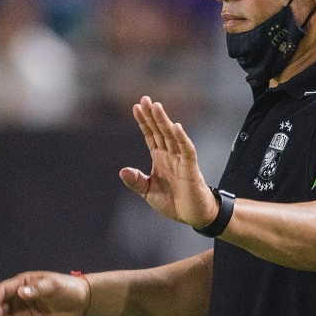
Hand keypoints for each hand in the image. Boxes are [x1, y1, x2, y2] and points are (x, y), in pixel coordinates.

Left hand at [120, 96, 217, 227]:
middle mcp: (169, 155)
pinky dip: (182, 138)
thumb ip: (136, 181)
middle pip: (160, 131)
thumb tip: (122, 170)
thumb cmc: (173, 202)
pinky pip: (187, 150)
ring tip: (157, 106)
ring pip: (171, 136)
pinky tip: (176, 127)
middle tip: (145, 99)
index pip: (150, 135)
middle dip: (152, 115)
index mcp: (159, 158)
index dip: (143, 122)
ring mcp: (180, 160)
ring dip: (164, 121)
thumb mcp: (148, 192)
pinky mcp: (191, 168)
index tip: (136, 107)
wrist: (193, 216)